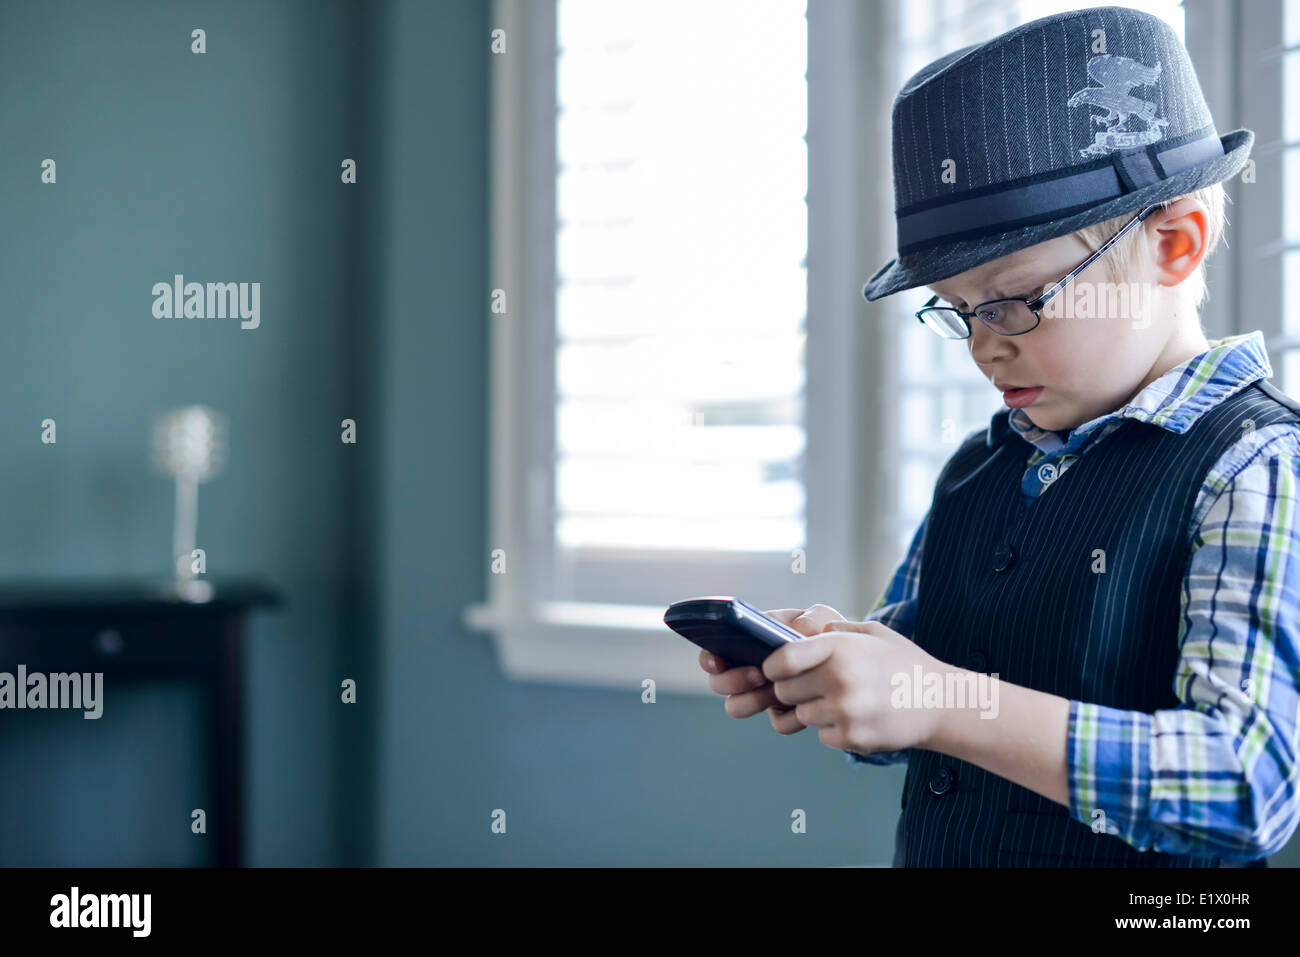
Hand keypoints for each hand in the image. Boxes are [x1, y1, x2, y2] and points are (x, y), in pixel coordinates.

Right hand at [699, 604, 848, 734]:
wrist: (855, 666)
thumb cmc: (829, 635)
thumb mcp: (822, 618)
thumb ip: (812, 618)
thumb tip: (798, 631)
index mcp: (749, 641)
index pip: (714, 650)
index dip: (709, 657)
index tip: (717, 661)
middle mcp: (749, 668)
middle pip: (719, 682)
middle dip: (732, 680)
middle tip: (758, 675)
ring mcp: (764, 693)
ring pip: (738, 706)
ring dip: (752, 700)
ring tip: (775, 692)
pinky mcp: (784, 714)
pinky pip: (777, 722)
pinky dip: (788, 716)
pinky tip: (802, 708)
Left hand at [760, 619, 949, 755]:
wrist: (942, 703)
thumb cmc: (904, 664)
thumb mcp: (871, 633)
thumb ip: (832, 631)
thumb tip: (796, 634)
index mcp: (839, 648)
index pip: (781, 659)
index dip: (773, 666)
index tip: (777, 668)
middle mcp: (839, 679)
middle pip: (784, 690)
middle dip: (793, 689)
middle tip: (816, 686)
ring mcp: (845, 712)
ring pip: (801, 715)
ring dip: (813, 710)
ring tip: (844, 700)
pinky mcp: (852, 739)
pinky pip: (821, 736)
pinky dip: (832, 729)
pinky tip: (857, 717)